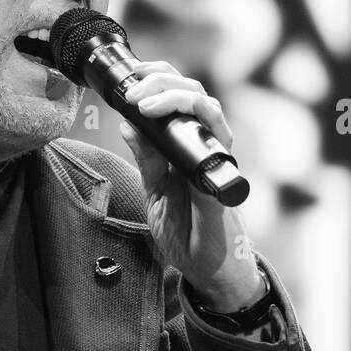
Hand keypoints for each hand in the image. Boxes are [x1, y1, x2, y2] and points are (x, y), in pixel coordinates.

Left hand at [117, 60, 262, 309]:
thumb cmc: (187, 233)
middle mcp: (205, 146)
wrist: (209, 270)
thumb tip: (128, 125)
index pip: (176, 98)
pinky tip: (173, 123)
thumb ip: (147, 160)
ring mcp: (216, 159)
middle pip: (191, 92)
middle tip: (133, 91)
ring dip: (175, 97)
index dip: (156, 80)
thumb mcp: (156, 192)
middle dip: (160, 81)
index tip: (129, 80)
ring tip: (145, 103)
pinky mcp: (223, 178)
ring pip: (206, 106)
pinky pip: (218, 141)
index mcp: (186, 147)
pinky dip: (198, 124)